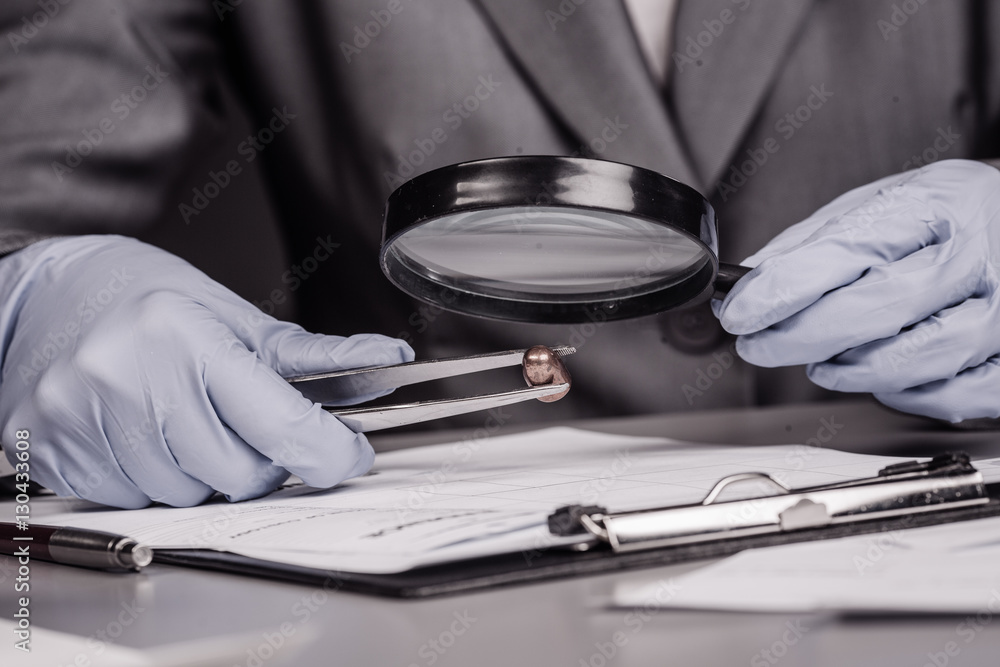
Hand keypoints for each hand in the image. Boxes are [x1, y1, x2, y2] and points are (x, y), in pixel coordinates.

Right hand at [0, 235, 412, 507]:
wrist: (44, 298)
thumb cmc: (147, 300)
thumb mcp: (234, 317)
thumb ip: (313, 356)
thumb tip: (389, 364)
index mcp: (186, 336)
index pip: (283, 426)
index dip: (332, 452)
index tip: (349, 453)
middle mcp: (130, 379)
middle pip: (240, 477)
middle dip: (264, 461)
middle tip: (251, 425)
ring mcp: (84, 421)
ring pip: (190, 496)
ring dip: (207, 472)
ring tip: (185, 417)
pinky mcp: (55, 454)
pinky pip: (138, 503)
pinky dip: (159, 479)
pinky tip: (145, 433)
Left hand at [715, 159, 999, 422]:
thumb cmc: (952, 214)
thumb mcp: (884, 201)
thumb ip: (815, 241)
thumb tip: (752, 280)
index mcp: (934, 206)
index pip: (843, 251)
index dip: (782, 289)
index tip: (740, 312)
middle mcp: (973, 256)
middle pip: (872, 309)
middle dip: (799, 336)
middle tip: (760, 345)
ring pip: (913, 359)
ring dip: (852, 370)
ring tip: (824, 363)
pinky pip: (955, 394)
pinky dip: (908, 396)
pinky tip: (885, 380)